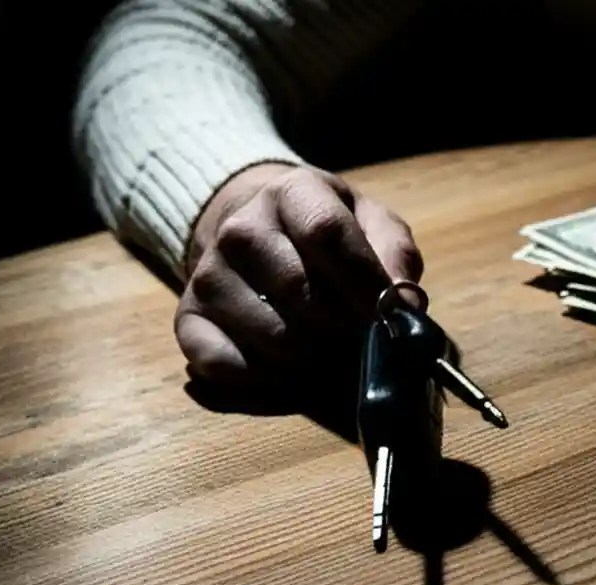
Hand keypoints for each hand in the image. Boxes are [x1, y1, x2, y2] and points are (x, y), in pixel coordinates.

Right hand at [176, 163, 422, 384]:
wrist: (255, 227)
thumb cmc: (327, 232)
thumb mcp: (371, 224)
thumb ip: (396, 258)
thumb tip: (407, 307)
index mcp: (292, 193)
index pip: (326, 233)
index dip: (364, 282)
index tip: (388, 314)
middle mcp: (240, 229)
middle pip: (299, 290)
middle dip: (342, 326)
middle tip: (358, 335)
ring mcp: (208, 273)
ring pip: (270, 334)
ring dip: (312, 356)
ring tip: (325, 346)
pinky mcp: (188, 316)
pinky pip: (223, 363)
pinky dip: (264, 380)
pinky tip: (286, 368)